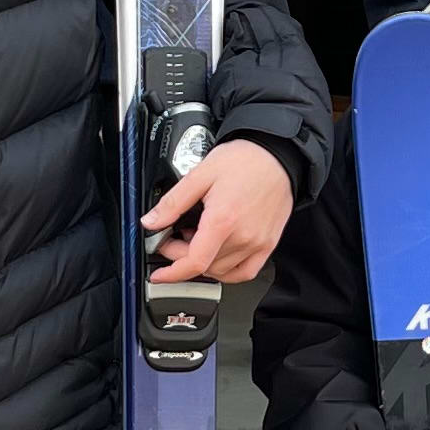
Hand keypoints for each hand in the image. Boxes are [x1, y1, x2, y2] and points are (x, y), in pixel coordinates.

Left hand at [146, 139, 293, 283]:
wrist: (278, 155)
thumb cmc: (246, 160)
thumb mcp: (201, 174)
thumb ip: (173, 202)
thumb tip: (151, 221)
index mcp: (223, 220)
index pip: (194, 262)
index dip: (172, 272)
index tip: (160, 274)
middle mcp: (243, 236)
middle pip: (205, 266)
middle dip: (182, 257)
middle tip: (174, 238)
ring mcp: (258, 243)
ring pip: (222, 271)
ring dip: (204, 262)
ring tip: (197, 240)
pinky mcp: (268, 244)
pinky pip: (246, 272)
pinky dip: (228, 272)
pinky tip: (218, 256)